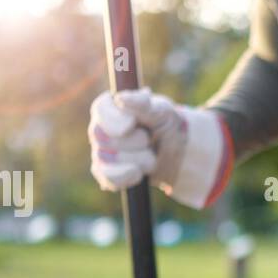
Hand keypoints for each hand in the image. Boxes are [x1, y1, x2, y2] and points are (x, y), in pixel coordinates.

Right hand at [87, 88, 231, 207]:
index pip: (100, 109)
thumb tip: (120, 98)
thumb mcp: (162, 111)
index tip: (131, 123)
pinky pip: (108, 178)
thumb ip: (142, 103)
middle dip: (135, 141)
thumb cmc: (167, 125)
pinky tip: (140, 172)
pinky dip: (128, 176)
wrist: (178, 154)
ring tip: (151, 156)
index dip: (114, 119)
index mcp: (111, 107)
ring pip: (107, 158)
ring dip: (138, 159)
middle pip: (104, 136)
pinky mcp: (106, 173)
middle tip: (149, 139)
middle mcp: (101, 128)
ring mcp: (101, 151)